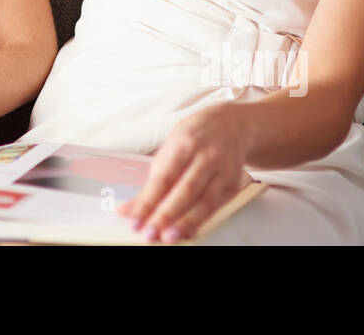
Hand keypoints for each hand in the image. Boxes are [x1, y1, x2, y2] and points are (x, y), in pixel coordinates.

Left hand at [117, 103, 254, 242]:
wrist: (231, 126)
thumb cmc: (194, 138)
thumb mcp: (170, 148)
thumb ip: (152, 179)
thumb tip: (131, 208)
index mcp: (184, 144)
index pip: (163, 177)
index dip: (148, 200)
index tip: (134, 218)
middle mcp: (206, 157)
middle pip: (185, 190)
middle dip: (166, 215)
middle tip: (148, 234)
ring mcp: (222, 171)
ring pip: (204, 202)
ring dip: (184, 223)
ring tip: (168, 238)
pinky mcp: (233, 185)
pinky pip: (215, 207)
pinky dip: (199, 222)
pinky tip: (186, 232)